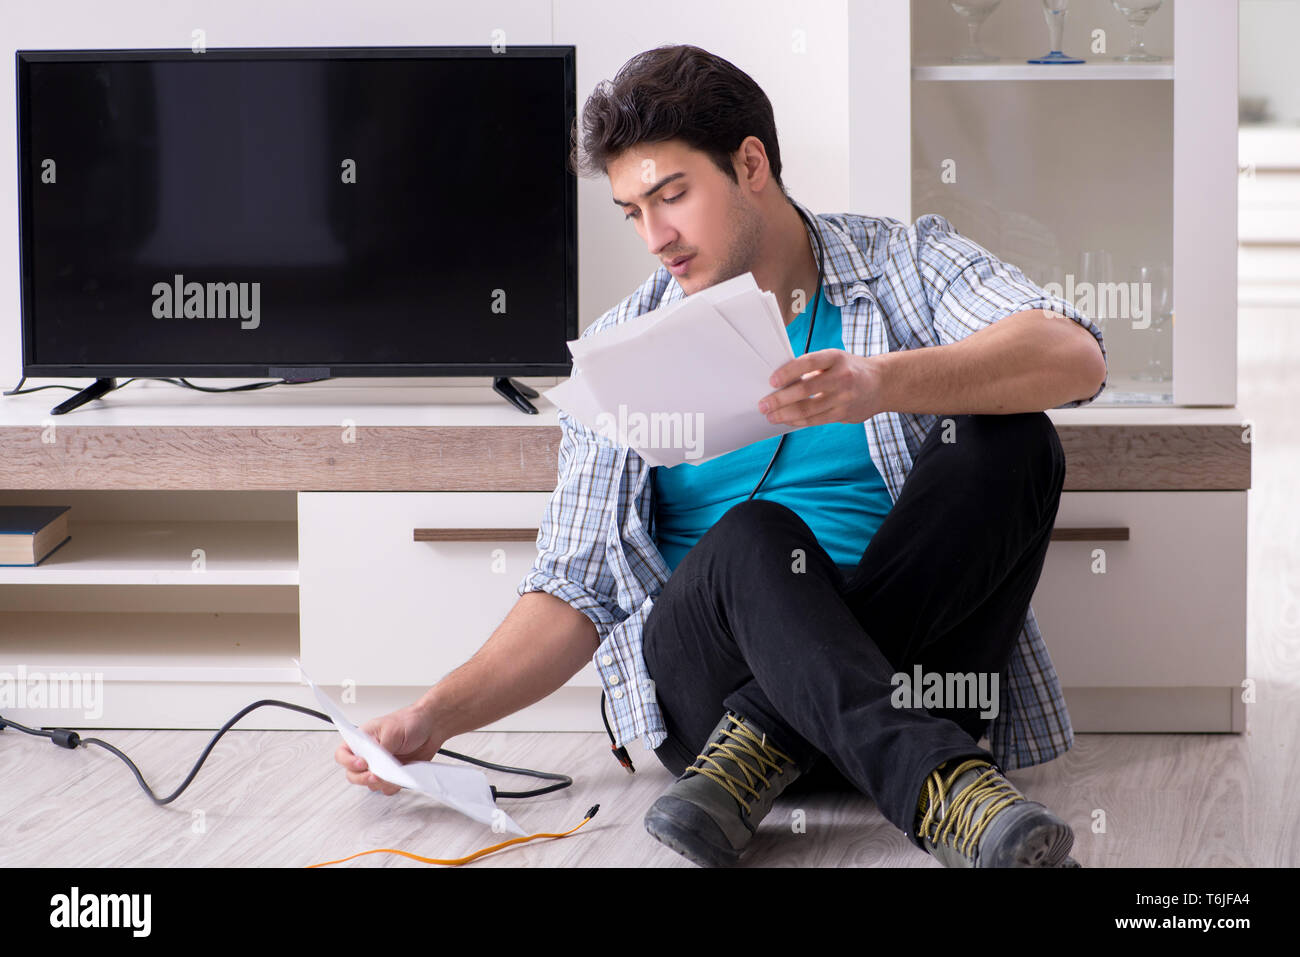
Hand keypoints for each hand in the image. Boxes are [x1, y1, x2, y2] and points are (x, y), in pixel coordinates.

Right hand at [334, 700, 445, 796]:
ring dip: (381, 782)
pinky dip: (394, 784)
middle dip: (364, 778)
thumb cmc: (410, 721)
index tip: (362, 763)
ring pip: (370, 784)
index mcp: (361, 740)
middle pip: (353, 775)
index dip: (348, 762)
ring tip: (394, 771)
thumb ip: (380, 749)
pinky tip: (402, 774)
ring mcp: (380, 766)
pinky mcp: (392, 775)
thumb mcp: (391, 730)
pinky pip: (387, 788)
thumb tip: (375, 765)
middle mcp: (368, 755)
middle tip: (376, 775)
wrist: (431, 727)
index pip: (342, 755)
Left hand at [757, 349, 883, 428]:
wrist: (881, 384)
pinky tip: (786, 421)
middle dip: (781, 399)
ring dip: (786, 414)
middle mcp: (841, 377)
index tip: (772, 381)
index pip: (809, 363)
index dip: (789, 371)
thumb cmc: (848, 369)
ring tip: (770, 416)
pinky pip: (816, 420)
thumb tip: (780, 383)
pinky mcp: (844, 414)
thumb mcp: (833, 359)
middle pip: (806, 389)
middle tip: (764, 404)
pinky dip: (798, 422)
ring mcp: (844, 397)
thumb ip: (811, 368)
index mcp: (835, 358)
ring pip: (809, 409)